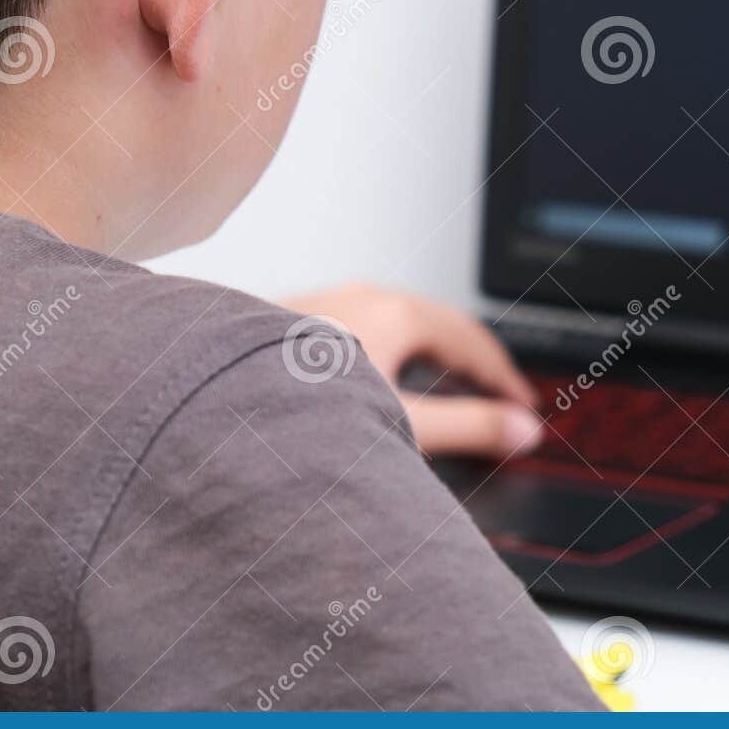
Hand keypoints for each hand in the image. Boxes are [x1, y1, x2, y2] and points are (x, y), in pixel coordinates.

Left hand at [280, 282, 543, 458]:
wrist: (205, 396)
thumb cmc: (291, 409)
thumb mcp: (400, 425)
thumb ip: (468, 429)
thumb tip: (519, 431)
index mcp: (395, 312)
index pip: (473, 341)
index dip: (504, 378)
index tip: (523, 408)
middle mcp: (359, 297)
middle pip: (436, 326)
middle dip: (469, 363)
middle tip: (493, 397)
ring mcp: (323, 306)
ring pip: (393, 325)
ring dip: (424, 359)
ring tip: (440, 394)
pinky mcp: (292, 324)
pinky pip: (358, 333)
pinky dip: (385, 358)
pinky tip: (372, 389)